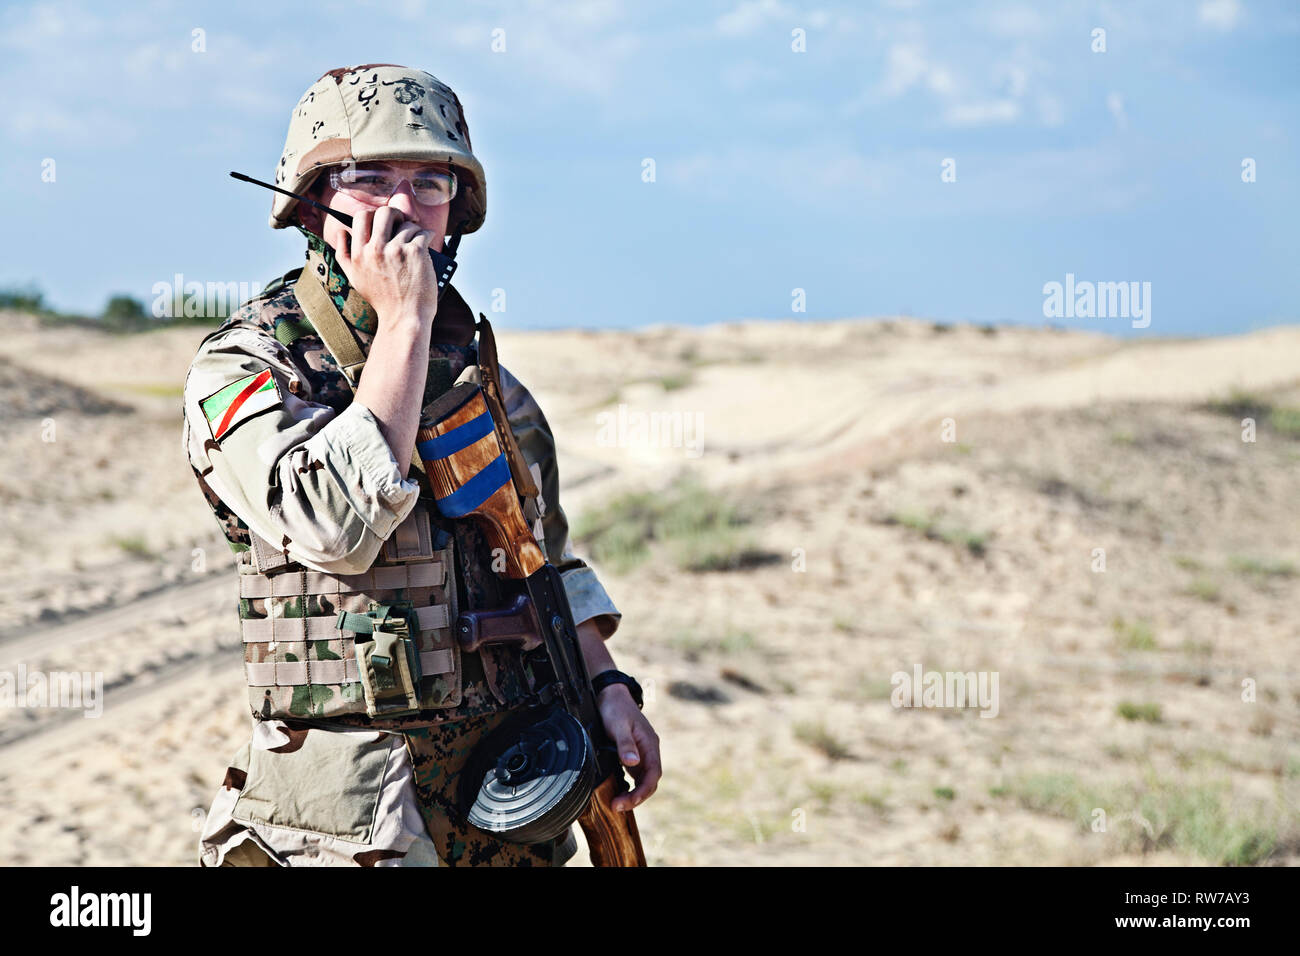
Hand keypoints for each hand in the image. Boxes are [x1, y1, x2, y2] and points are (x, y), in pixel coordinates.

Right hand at [323, 205, 438, 328]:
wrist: (404, 318)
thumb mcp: (355, 279)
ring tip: (415, 241)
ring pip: (407, 224)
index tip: (383, 223)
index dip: (374, 215)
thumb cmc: (383, 300)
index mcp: (358, 254)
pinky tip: (427, 241)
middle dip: (396, 215)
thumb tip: (341, 232)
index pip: (361, 217)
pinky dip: (427, 235)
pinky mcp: (415, 253)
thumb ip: (344, 255)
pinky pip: (423, 233)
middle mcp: (375, 250)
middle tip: (402, 223)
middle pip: (384, 212)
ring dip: (414, 230)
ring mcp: (395, 250)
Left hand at [596, 684, 660, 811]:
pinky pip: (636, 775)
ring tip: (616, 804)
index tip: (625, 802)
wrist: (611, 695)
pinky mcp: (633, 753)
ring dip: (633, 794)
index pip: (653, 775)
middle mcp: (649, 750)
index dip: (641, 792)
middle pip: (649, 781)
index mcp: (650, 744)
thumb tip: (633, 763)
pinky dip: (630, 786)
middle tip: (617, 806)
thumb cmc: (615, 708)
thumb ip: (625, 744)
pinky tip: (619, 791)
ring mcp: (642, 752)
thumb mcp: (618, 725)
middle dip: (636, 797)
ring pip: (643, 779)